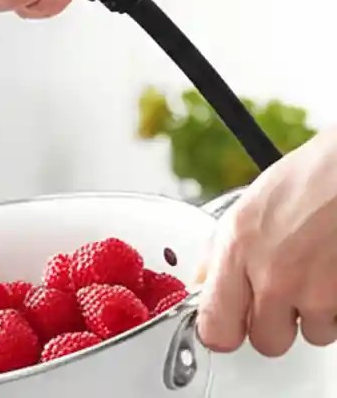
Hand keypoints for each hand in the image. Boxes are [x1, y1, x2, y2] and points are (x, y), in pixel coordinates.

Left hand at [197, 128, 336, 355]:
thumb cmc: (308, 181)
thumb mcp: (245, 210)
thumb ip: (219, 255)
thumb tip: (200, 287)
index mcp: (238, 251)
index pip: (216, 329)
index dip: (223, 332)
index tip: (228, 324)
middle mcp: (275, 277)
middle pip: (267, 343)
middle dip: (274, 325)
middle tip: (280, 296)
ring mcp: (318, 291)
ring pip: (312, 334)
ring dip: (314, 313)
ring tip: (315, 275)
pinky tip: (332, 273)